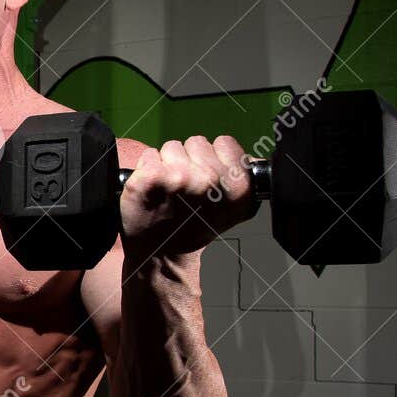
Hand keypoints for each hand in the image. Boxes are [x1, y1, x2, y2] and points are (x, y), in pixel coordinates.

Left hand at [119, 135, 258, 263]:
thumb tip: (249, 159)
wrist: (162, 254)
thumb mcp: (232, 209)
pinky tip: (152, 190)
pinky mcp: (152, 177)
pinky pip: (149, 154)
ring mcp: (181, 177)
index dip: (212, 158)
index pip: (225, 143)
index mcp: (238, 186)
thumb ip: (240, 180)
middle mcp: (212, 181)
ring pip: (172, 146)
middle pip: (197, 142)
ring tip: (168, 191)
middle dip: (189, 160)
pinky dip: (146, 168)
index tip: (206, 179)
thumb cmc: (194, 228)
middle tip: (184, 190)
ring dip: (167, 164)